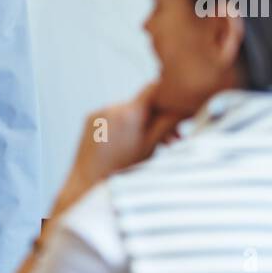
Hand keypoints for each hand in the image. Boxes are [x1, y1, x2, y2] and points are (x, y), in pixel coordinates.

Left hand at [56, 81, 184, 212]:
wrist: (87, 183)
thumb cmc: (121, 170)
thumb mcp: (150, 147)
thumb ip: (167, 122)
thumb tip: (184, 105)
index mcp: (129, 113)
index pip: (155, 89)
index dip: (169, 96)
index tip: (180, 109)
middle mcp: (112, 107)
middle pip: (143, 103)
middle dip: (158, 118)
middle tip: (173, 139)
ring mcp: (99, 113)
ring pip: (129, 112)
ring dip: (141, 124)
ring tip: (150, 147)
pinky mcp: (90, 120)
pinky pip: (113, 117)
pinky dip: (124, 127)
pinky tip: (127, 146)